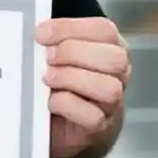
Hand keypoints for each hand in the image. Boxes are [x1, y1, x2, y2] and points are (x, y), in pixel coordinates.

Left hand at [36, 17, 129, 157]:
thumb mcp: (58, 57)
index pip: (105, 30)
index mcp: (109, 49)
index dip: (72, 28)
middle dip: (73, 52)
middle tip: (47, 57)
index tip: (42, 33)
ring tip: (47, 79)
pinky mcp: (99, 129)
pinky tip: (51, 101)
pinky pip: (93, 117)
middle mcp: (117, 76)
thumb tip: (39, 31)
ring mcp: (112, 105)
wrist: (56, 129)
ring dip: (72, 78)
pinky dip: (68, 105)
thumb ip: (53, 41)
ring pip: (110, 88)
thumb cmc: (58, 85)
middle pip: (115, 58)